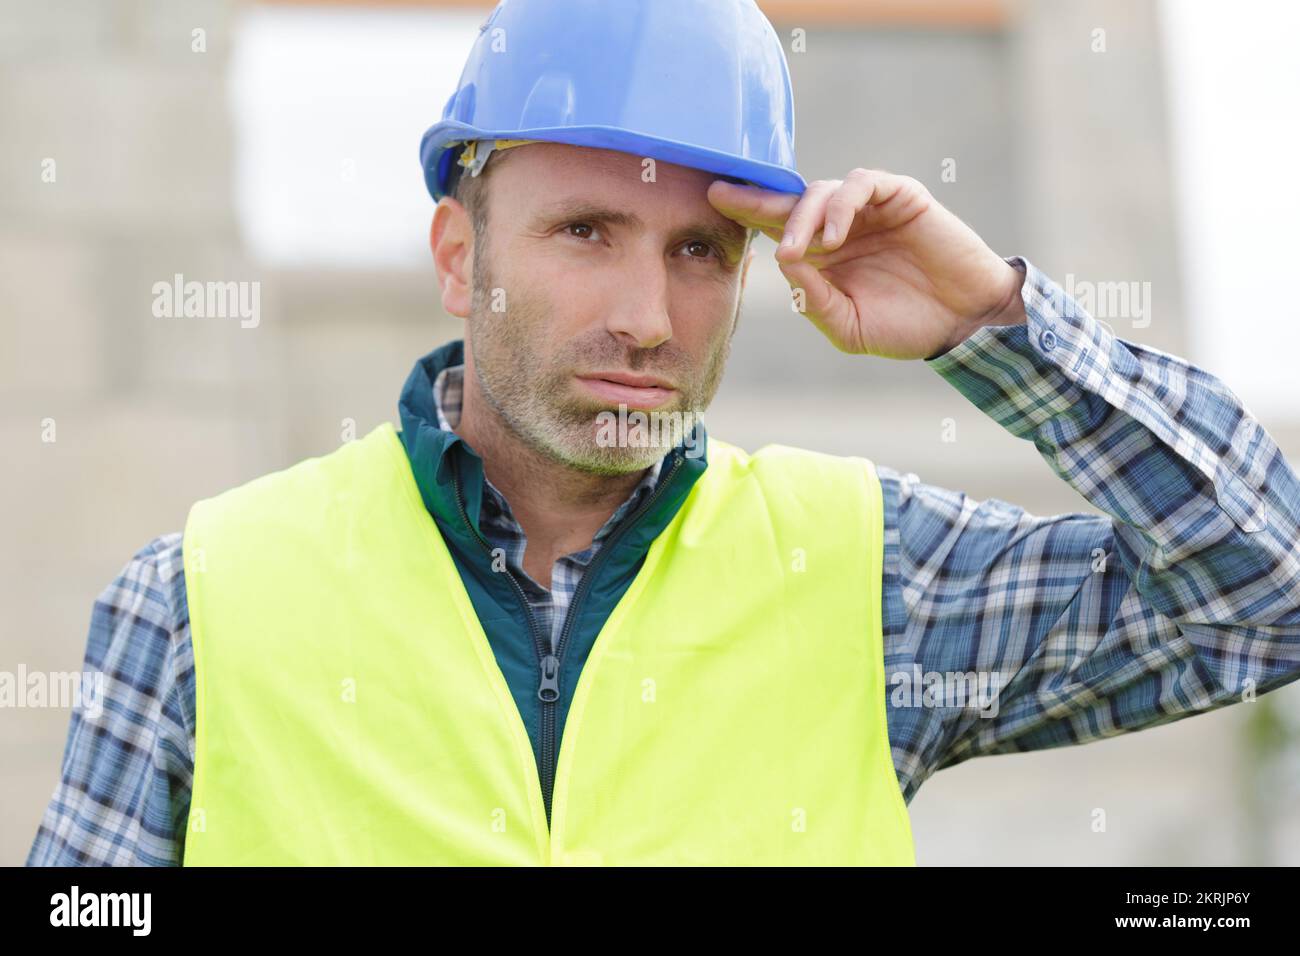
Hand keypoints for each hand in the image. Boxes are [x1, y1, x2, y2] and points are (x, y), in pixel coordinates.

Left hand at [707, 169, 1025, 359]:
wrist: (963, 323)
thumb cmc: (906, 327)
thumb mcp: (847, 327)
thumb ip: (814, 299)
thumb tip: (784, 262)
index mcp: (821, 255)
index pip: (775, 225)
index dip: (744, 210)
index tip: (710, 199)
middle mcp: (839, 226)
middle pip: (788, 201)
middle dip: (754, 200)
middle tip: (727, 201)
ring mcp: (869, 209)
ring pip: (821, 190)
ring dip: (801, 215)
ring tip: (799, 248)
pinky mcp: (899, 196)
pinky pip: (861, 184)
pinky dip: (841, 204)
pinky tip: (834, 236)